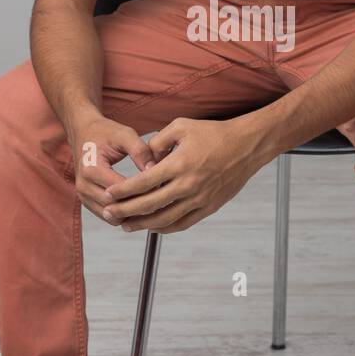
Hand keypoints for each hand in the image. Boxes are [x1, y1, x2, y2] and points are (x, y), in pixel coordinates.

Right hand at [69, 112, 156, 220]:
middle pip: (115, 207)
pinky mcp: (86, 200)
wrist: (84, 132)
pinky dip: (123, 214)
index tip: (162, 187)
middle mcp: (84, 184)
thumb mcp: (125, 135)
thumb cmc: (104, 132)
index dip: (143, 191)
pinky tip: (139, 206)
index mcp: (91, 168)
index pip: (121, 191)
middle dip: (139, 205)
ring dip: (131, 213)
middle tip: (161, 200)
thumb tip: (155, 171)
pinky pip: (107, 216)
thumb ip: (141, 152)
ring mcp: (83, 195)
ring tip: (151, 203)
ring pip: (111, 217)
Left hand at [100, 117, 263, 234]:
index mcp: (179, 164)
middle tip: (109, 214)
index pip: (143, 182)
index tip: (108, 195)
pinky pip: (183, 223)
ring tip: (127, 225)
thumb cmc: (213, 133)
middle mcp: (188, 185)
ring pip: (165, 219)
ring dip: (143, 224)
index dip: (123, 191)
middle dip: (126, 211)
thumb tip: (144, 159)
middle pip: (150, 204)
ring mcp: (199, 199)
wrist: (246, 146)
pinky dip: (166, 228)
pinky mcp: (209, 207)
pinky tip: (153, 227)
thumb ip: (158, 141)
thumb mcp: (181, 127)